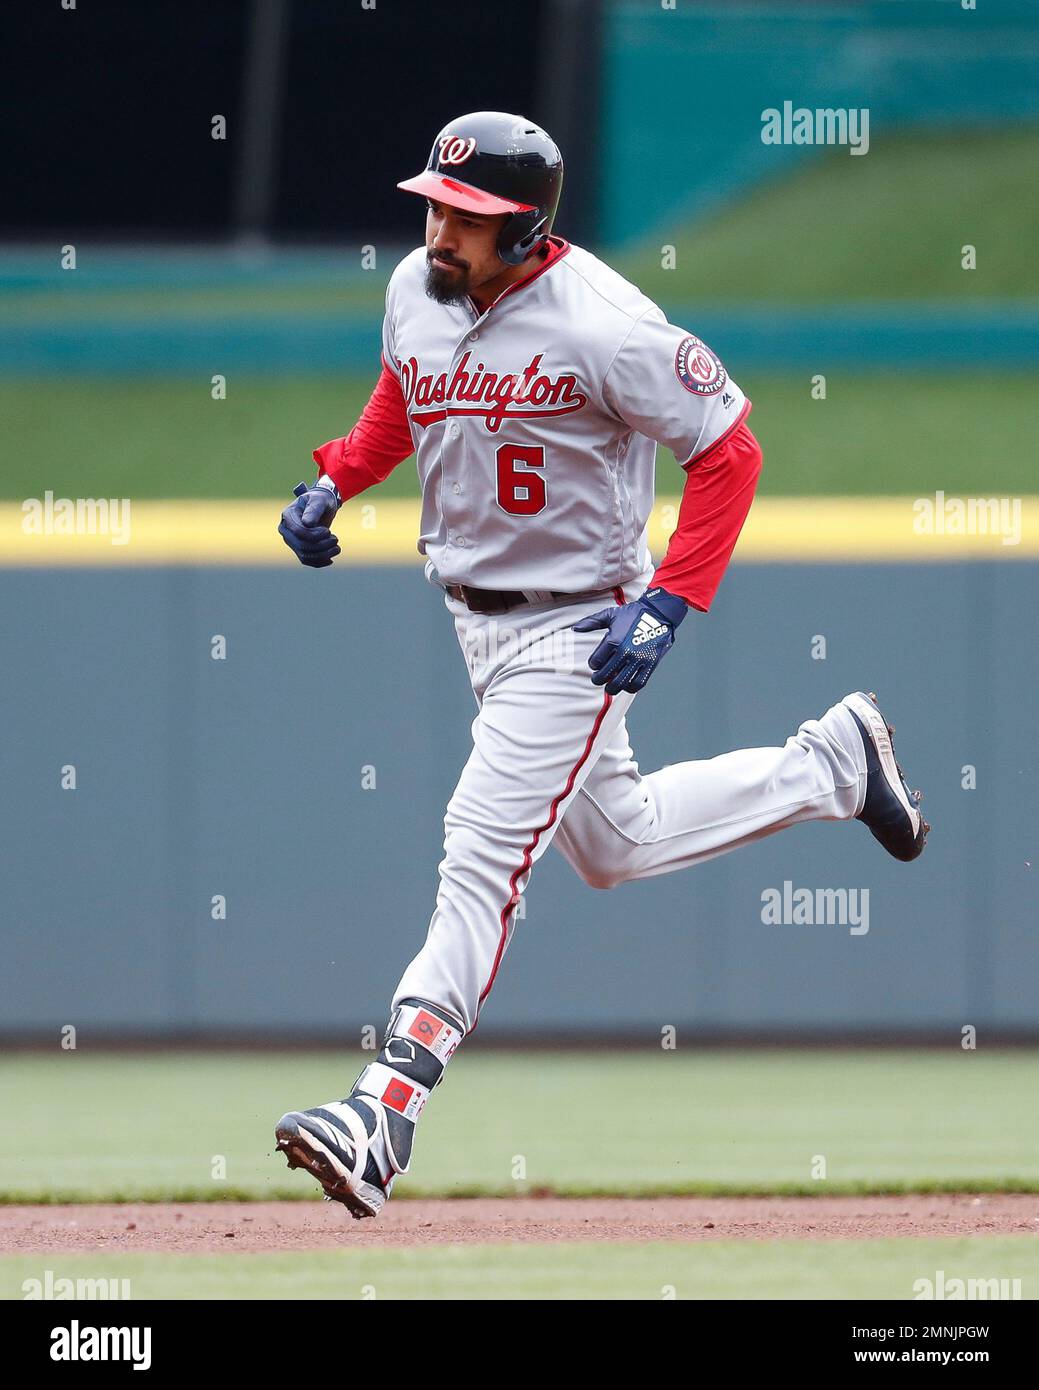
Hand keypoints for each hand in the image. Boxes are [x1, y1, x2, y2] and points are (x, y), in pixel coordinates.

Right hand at [278, 480, 340, 567]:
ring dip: (323, 555)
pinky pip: (307, 561)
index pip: (298, 532)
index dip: (314, 535)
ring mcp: (291, 540)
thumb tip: (307, 523)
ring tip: (336, 547)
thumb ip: (314, 509)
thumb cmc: (321, 500)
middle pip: (302, 545)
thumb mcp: (319, 500)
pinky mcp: (299, 548)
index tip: (327, 531)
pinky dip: (320, 562)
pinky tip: (331, 559)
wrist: (322, 506)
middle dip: (321, 545)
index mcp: (288, 515)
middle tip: (335, 539)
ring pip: (305, 556)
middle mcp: (286, 529)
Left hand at [572, 586, 687, 694]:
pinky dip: (630, 688)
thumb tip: (575, 628)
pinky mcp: (650, 664)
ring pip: (620, 682)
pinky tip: (626, 685)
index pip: (596, 662)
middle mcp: (625, 652)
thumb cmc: (633, 613)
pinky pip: (638, 683)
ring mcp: (638, 659)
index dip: (593, 665)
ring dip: (612, 687)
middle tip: (598, 679)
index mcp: (613, 641)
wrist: (658, 612)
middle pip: (605, 675)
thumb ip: (591, 622)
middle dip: (599, 679)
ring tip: (610, 686)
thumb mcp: (609, 615)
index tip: (595, 664)